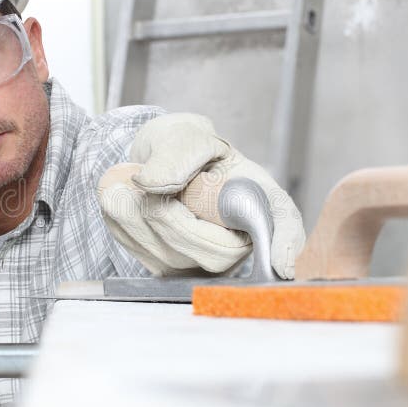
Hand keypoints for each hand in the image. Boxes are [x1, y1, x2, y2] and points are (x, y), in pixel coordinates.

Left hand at [99, 113, 304, 277]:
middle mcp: (237, 239)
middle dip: (168, 212)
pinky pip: (137, 249)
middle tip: (145, 175)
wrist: (153, 162)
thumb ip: (177, 153)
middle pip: (213, 250)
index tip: (280, 264)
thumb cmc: (182, 147)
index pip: (283, 224)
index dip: (286, 244)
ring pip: (167, 251)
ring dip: (136, 208)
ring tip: (138, 179)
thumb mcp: (186, 135)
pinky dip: (121, 216)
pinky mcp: (168, 271)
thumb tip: (152, 185)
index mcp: (257, 198)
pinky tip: (130, 199)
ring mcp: (203, 263)